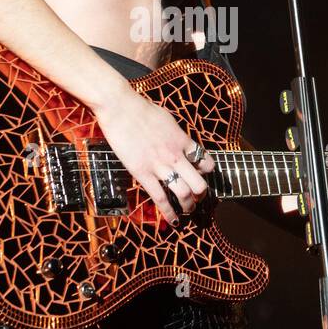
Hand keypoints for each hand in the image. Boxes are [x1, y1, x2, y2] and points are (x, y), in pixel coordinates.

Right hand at [92, 86, 214, 226]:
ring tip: (187, 210)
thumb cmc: (141, 109)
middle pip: (200, 183)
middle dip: (201, 195)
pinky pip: (160, 198)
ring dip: (188, 206)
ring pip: (183, 194)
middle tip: (198, 198)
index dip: (207, 172)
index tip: (202, 175)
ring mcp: (160, 166)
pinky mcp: (143, 174)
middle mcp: (176, 156)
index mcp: (183, 141)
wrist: (120, 107)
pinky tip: (174, 220)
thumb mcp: (167, 118)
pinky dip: (169, 213)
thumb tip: (179, 140)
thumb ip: (176, 133)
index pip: (206, 162)